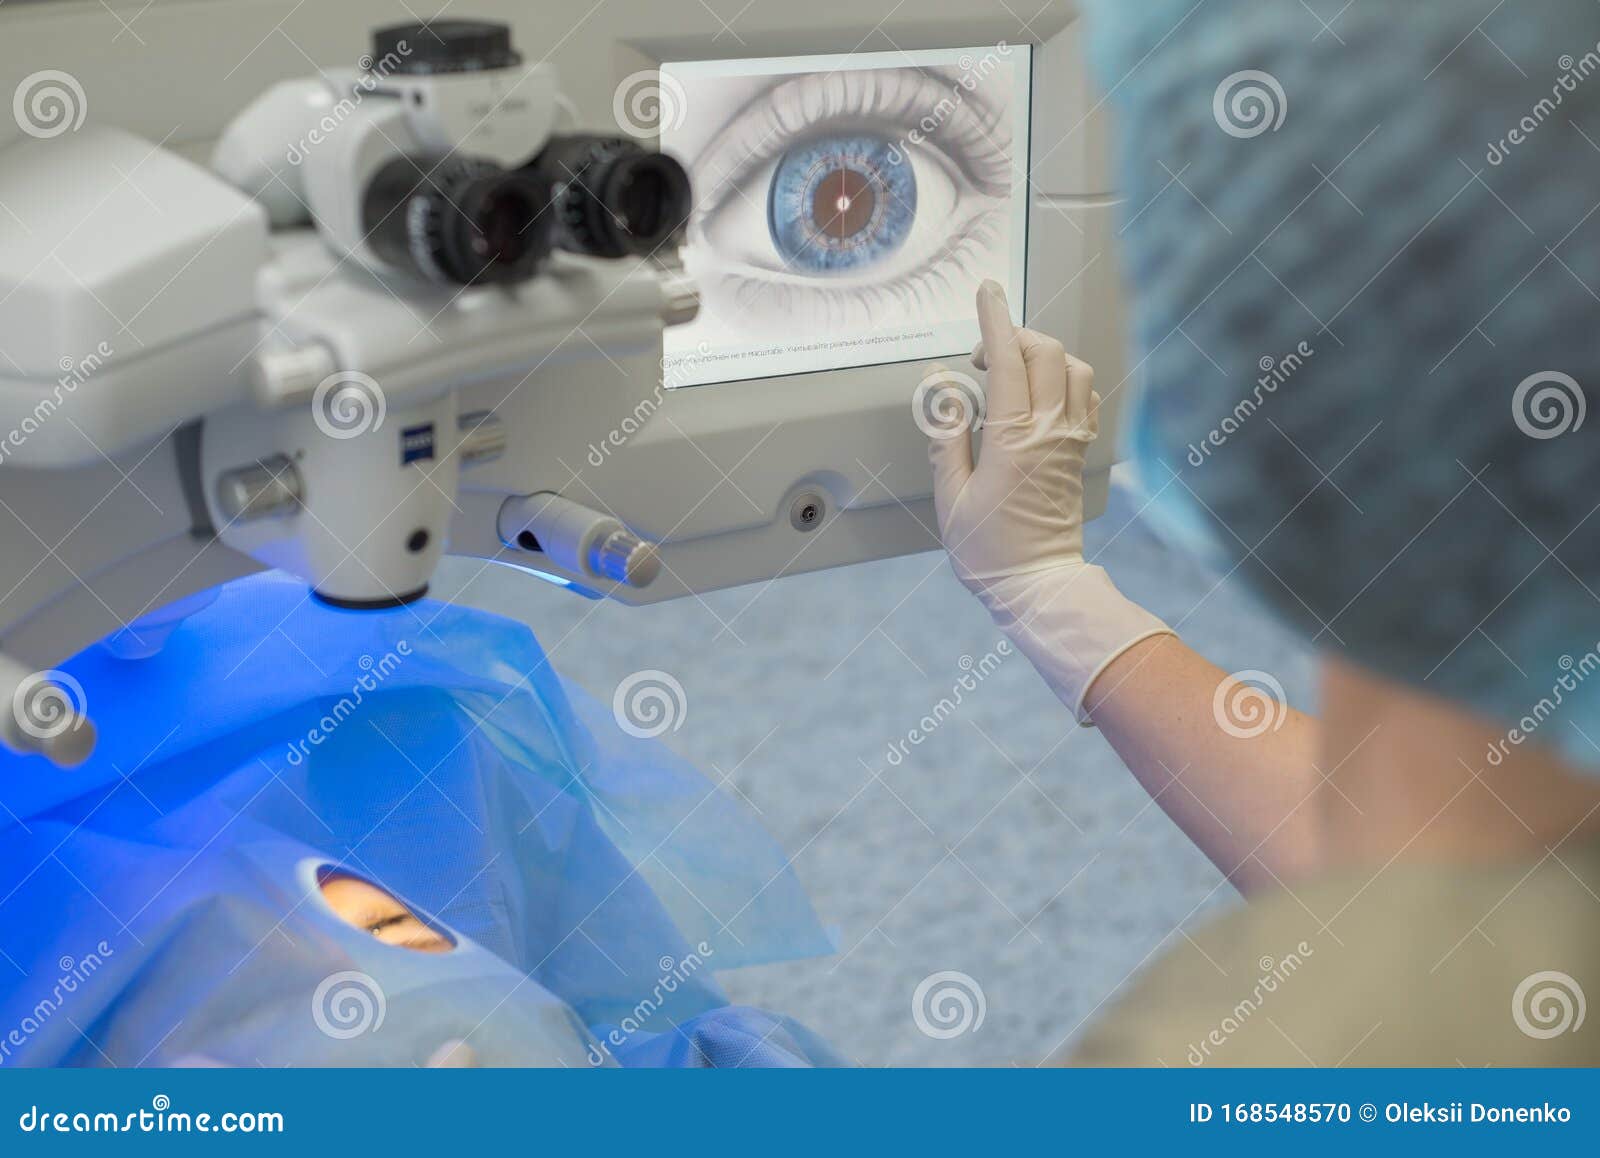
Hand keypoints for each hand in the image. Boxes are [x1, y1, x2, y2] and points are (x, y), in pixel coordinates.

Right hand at [927, 280, 1098, 588]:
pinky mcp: (1079, 453)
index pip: (1006, 360)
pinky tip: (1042, 392)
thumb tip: (939, 384)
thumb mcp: (951, 495)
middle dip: (1014, 336)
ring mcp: (1070, 440)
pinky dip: (1066, 378)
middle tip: (980, 353)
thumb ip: (947, 433)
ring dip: (1043, 354)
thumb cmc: (990, 550)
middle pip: (1046, 352)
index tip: (986, 292)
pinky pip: (1086, 396)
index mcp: (1013, 439)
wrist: (1037, 586)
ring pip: (1073, 368)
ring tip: (1011, 370)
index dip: (994, 319)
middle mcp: (1050, 432)